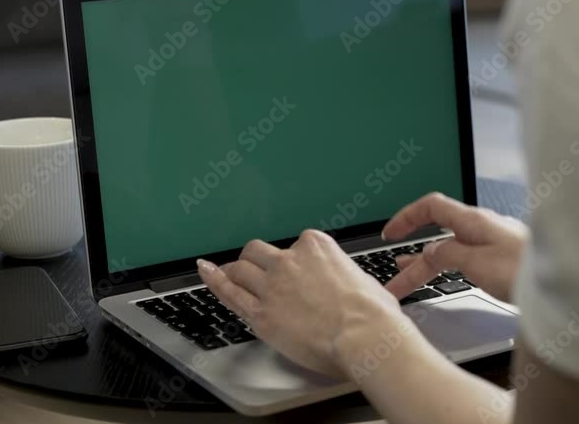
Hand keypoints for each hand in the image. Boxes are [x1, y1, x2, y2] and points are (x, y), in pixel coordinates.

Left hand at [197, 231, 406, 377]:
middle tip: (255, 270)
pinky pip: (229, 292)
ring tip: (230, 275)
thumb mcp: (363, 280)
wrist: (365, 335)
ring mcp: (272, 286)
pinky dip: (214, 280)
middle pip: (258, 251)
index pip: (294, 245)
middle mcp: (290, 261)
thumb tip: (345, 285)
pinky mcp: (261, 314)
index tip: (295, 270)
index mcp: (317, 246)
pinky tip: (206, 271)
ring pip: (240, 269)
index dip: (292, 259)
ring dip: (235, 271)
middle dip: (256, 260)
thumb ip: (343, 276)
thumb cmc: (372, 312)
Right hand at [382, 192, 528, 302]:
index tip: (390, 234)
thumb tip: (429, 252)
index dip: (407, 217)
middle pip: (438, 237)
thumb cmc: (527, 268)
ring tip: (408, 281)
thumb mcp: (477, 263)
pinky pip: (466, 259)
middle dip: (412, 258)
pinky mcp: (502, 258)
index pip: (431, 207)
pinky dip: (449, 268)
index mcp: (473, 220)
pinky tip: (446, 277)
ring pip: (451, 251)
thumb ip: (449, 255)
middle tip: (394, 281)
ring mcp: (492, 242)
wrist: (567, 281)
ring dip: (428, 266)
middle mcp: (482, 227)